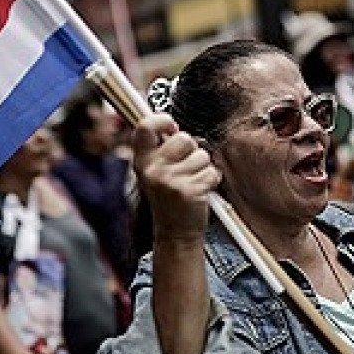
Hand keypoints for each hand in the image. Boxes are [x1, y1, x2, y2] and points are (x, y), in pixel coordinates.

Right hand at [130, 114, 221, 246]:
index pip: (144, 127)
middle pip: (183, 138)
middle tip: (184, 168)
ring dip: (202, 168)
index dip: (162, 120)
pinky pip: (211, 172)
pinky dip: (211, 180)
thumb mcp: (154, 172)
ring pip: (201, 155)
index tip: (171, 126)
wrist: (176, 233)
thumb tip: (172, 125)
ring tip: (191, 182)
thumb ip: (160, 149)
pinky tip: (199, 191)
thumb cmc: (169, 199)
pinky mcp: (189, 190)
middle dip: (191, 150)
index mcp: (142, 162)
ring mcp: (170, 180)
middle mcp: (153, 170)